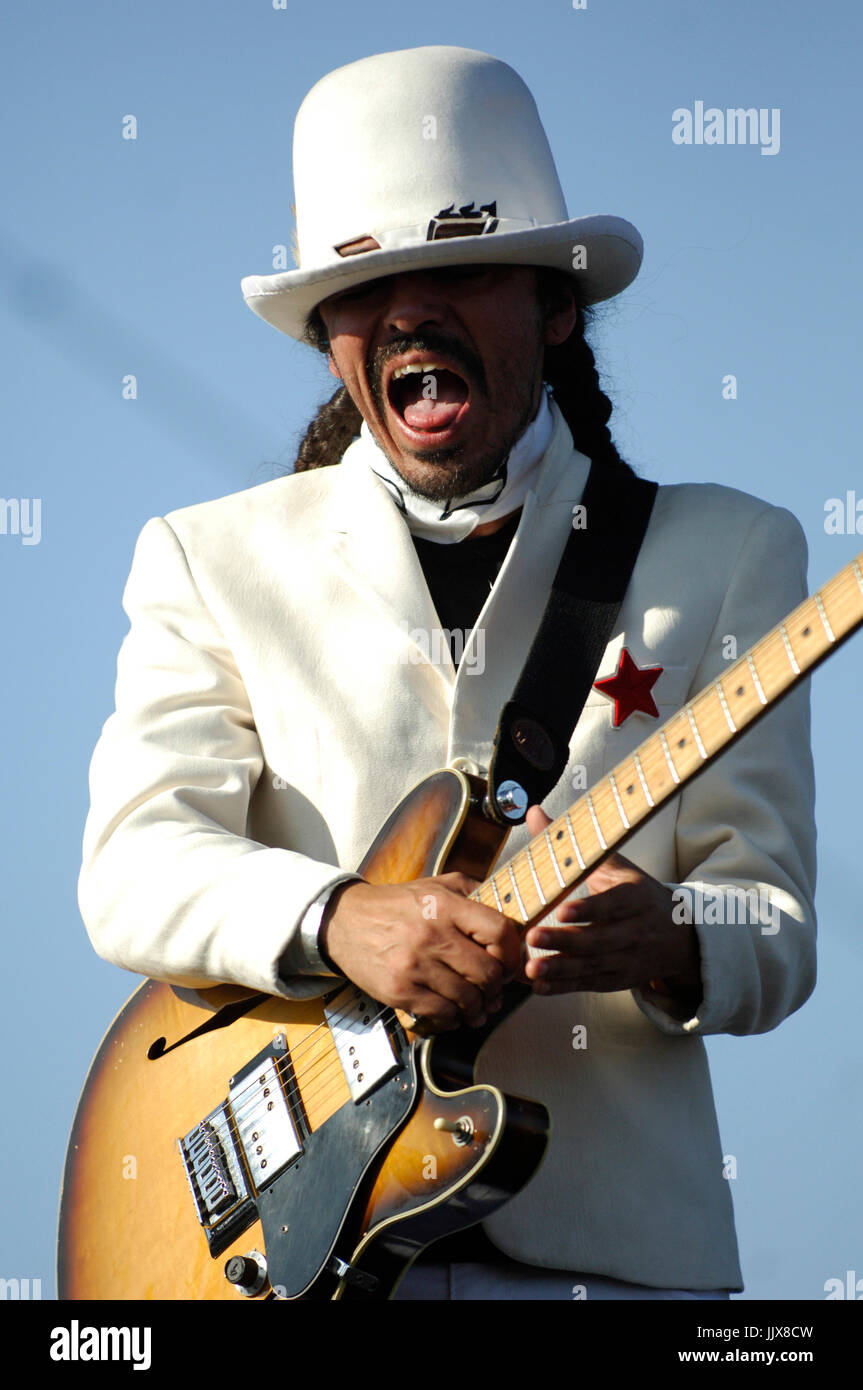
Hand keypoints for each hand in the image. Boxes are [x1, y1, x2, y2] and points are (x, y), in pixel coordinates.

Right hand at [320, 873, 521, 1032]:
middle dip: (496, 987)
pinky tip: (451, 1011)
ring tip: (476, 1006)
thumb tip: (509, 911)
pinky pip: (441, 1014)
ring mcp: (414, 965)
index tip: (508, 963)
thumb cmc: (395, 905)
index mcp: (444, 905)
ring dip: (477, 1008)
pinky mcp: (399, 990)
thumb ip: (472, 892)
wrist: (344, 921)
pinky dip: (452, 1018)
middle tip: (493, 990)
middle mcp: (431, 935)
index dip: (511, 954)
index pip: (499, 933)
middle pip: (487, 973)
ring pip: (467, 999)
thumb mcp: (435, 885)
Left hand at [522, 807, 701, 1014]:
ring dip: (560, 970)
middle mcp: (636, 931)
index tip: (562, 910)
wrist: (678, 935)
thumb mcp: (615, 864)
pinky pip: (589, 984)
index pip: (613, 904)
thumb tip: (534, 813)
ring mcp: (628, 959)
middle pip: (600, 939)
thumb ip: (574, 844)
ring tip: (531, 969)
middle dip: (565, 941)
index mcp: (637, 897)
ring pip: (593, 966)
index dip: (589, 909)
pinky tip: (539, 986)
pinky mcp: (617, 980)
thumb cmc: (636, 891)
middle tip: (532, 937)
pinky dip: (564, 987)